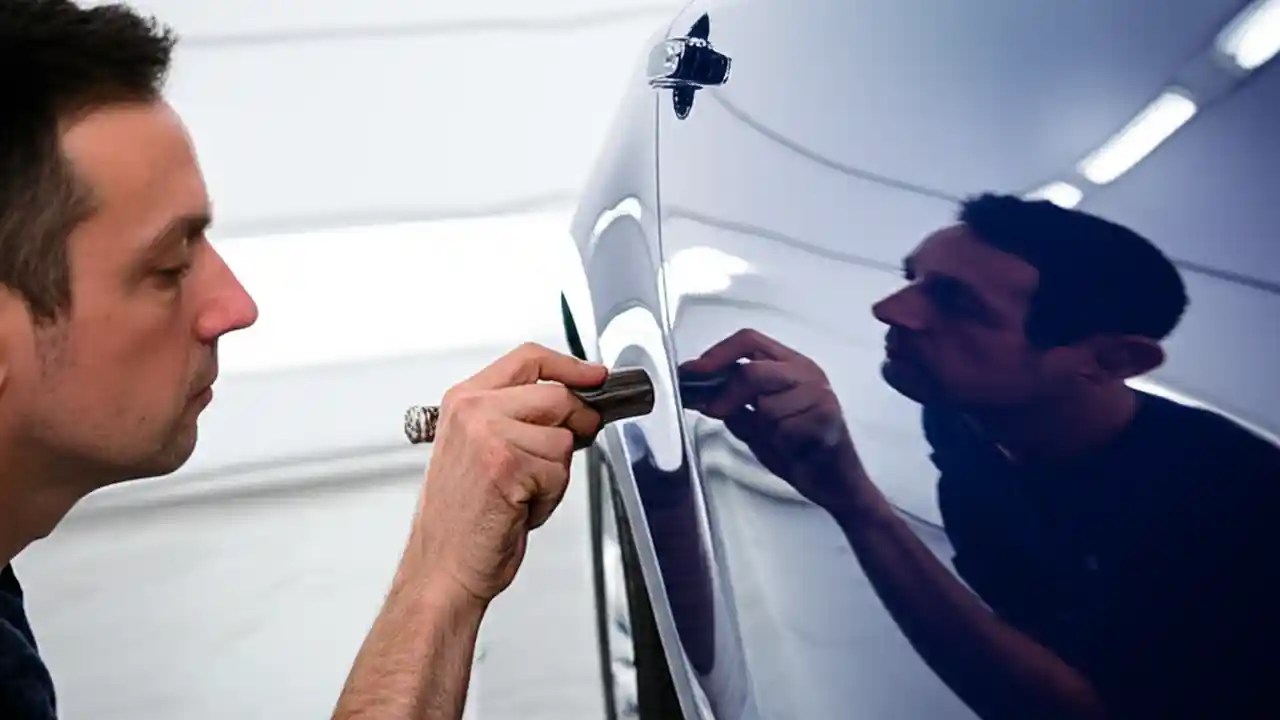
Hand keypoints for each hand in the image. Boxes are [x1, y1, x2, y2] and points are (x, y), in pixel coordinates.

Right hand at [403, 342, 606, 604]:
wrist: (442, 567)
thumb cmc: (463, 519)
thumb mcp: (480, 450)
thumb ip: (517, 418)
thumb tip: (576, 404)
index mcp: (464, 401)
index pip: (528, 359)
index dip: (571, 366)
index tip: (596, 376)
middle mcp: (473, 411)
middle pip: (557, 396)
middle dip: (574, 428)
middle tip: (557, 460)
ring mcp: (488, 434)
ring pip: (563, 439)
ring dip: (554, 474)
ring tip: (520, 495)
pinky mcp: (507, 465)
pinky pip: (559, 472)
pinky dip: (548, 498)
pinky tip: (518, 509)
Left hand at [680, 329, 868, 514]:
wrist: (833, 481)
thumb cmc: (795, 448)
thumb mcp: (754, 422)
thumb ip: (729, 403)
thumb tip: (693, 389)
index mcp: (788, 364)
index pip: (748, 340)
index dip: (716, 354)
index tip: (691, 373)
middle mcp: (806, 372)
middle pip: (752, 371)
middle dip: (727, 396)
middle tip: (714, 412)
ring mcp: (820, 393)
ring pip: (766, 406)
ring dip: (762, 431)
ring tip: (778, 440)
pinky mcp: (827, 419)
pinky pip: (784, 431)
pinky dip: (780, 446)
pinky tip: (794, 450)